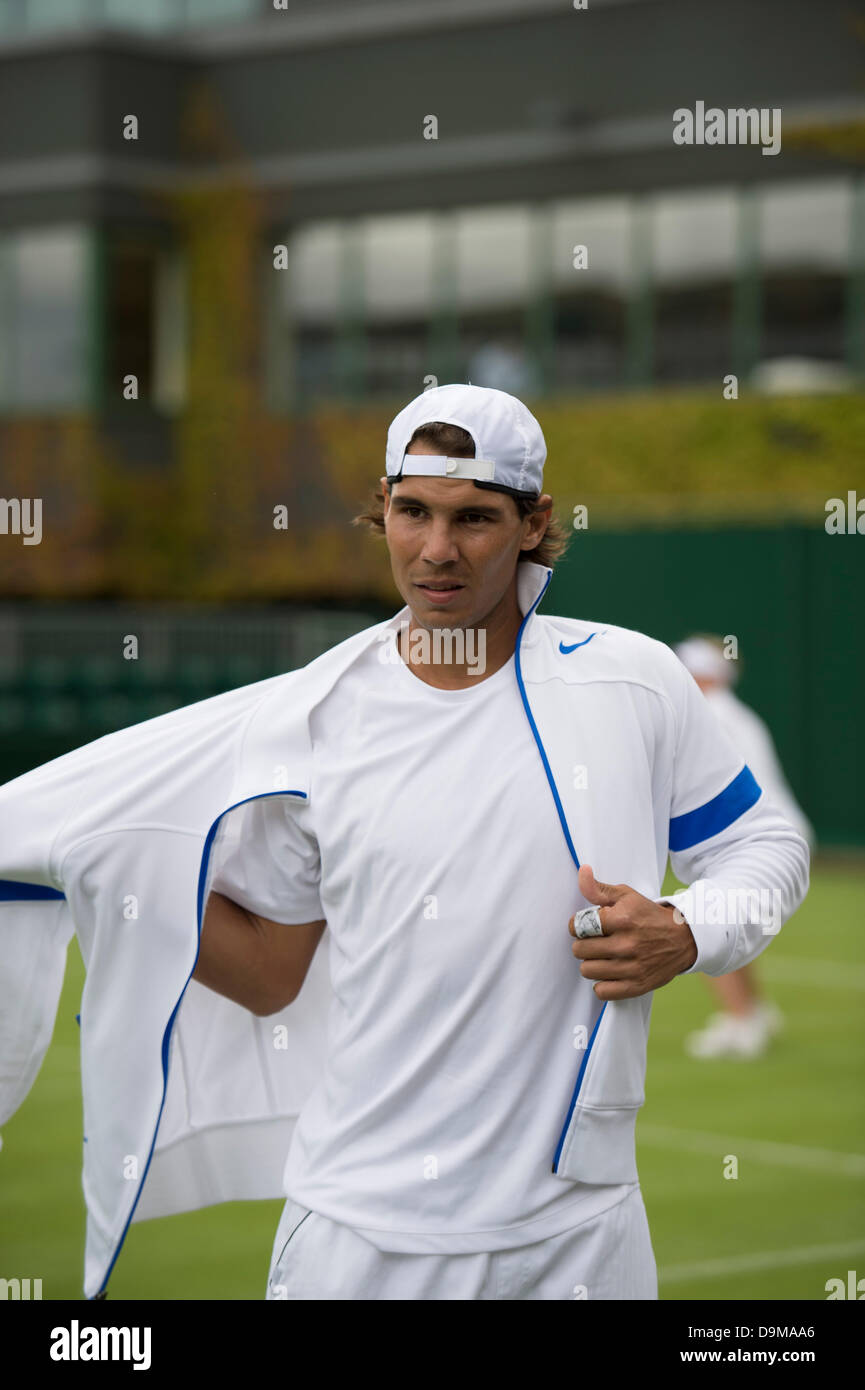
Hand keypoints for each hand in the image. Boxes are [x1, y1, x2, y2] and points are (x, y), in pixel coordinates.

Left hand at [568, 864, 697, 1000]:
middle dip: (583, 944)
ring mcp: (633, 967)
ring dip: (591, 963)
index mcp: (623, 919)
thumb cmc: (649, 916)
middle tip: (595, 941)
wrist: (684, 939)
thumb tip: (582, 871)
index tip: (586, 926)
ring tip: (602, 956)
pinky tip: (609, 972)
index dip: (577, 926)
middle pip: (579, 950)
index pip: (578, 926)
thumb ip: (599, 889)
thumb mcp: (627, 896)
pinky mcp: (637, 986)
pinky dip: (602, 984)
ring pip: (587, 970)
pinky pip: (602, 991)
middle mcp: (627, 944)